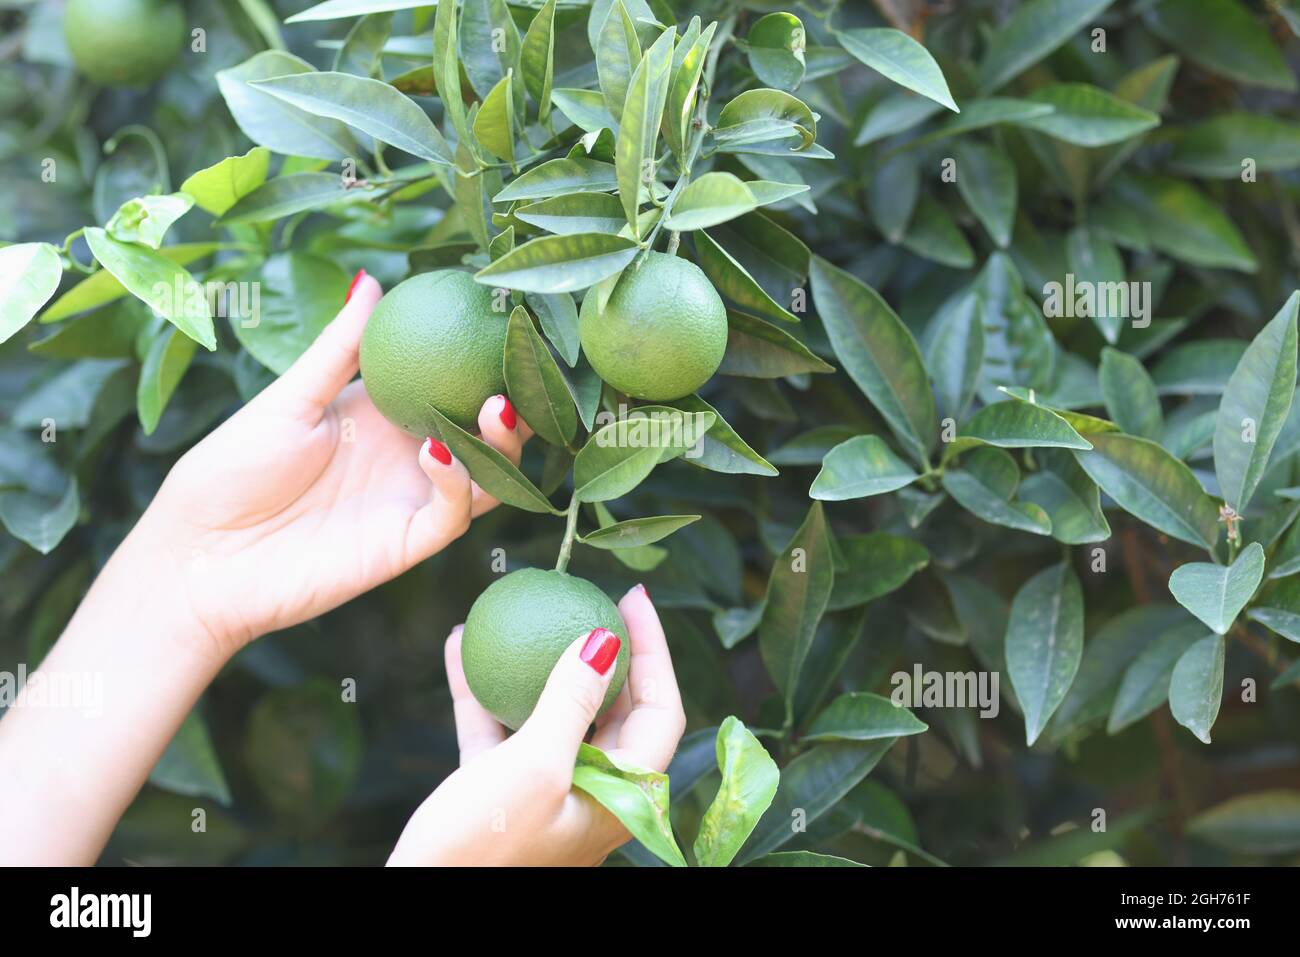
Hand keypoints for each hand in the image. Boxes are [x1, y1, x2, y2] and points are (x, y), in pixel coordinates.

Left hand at [138, 271, 531, 656]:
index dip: (489, 356)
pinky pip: (452, 513)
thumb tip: (372, 279)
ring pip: (488, 474)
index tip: (512, 318)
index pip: (453, 379)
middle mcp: (409, 455)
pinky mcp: (406, 544)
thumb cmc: (228, 471)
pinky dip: (457, 481)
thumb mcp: (288, 399)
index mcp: (384, 414)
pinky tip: (437, 450)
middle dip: (518, 401)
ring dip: (502, 444)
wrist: (198, 557)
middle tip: (526, 368)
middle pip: (487, 429)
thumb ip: (339, 347)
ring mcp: (412, 500)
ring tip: (497, 407)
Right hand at [388, 584, 685, 865]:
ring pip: (550, 712)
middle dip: (598, 648)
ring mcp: (545, 792)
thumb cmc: (485, 851)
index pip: (659, 709)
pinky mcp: (497, 794)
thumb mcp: (534, 768)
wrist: (421, 911)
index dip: (653, 650)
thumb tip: (607, 641)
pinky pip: (499, 729)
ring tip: (518, 612)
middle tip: (584, 597)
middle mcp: (592, 792)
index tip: (632, 599)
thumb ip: (573, 702)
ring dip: (533, 662)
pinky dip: (483, 690)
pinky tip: (457, 646)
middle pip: (611, 706)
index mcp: (622, 795)